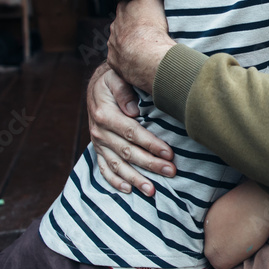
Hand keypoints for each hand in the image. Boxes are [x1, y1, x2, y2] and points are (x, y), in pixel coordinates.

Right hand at [89, 65, 175, 195]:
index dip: (150, 144)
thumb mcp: (116, 77)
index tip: (169, 154)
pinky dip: (115, 181)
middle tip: (170, 172)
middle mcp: (100, 132)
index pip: (131, 133)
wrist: (97, 86)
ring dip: (135, 179)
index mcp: (105, 114)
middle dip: (150, 164)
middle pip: (128, 152)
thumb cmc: (113, 80)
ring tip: (151, 191)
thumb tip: (133, 111)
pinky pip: (104, 169)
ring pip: (117, 165)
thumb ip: (124, 91)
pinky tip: (128, 190)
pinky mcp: (98, 150)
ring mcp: (98, 143)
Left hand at [106, 0, 174, 90]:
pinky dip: (128, 60)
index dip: (137, 8)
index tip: (147, 14)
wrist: (147, 57)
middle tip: (147, 33)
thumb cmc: (151, 26)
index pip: (127, 5)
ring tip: (145, 50)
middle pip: (122, 25)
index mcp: (122, 10)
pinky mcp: (114, 63)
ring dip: (129, 45)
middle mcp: (113, 27)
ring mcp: (112, 46)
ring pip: (119, 43)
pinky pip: (120, 60)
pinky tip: (139, 62)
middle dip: (131, 28)